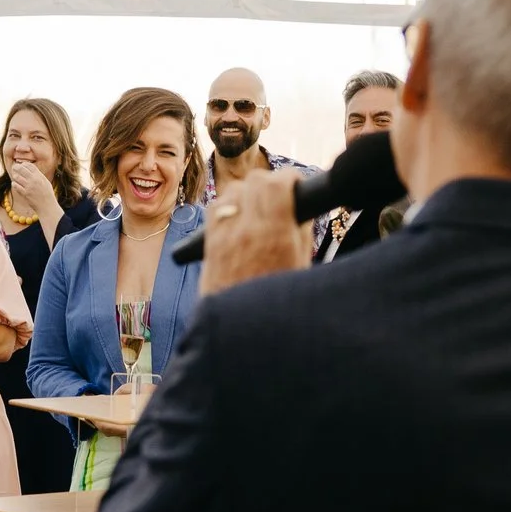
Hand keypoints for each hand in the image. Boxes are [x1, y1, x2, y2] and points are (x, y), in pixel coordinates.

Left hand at [8, 159, 60, 224]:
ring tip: (15, 176)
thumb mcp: (45, 182)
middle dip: (16, 167)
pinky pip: (16, 186)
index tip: (21, 165)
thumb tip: (31, 169)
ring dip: (15, 176)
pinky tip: (14, 184)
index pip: (29, 166)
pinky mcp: (25, 194)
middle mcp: (34, 180)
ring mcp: (29, 187)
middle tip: (14, 167)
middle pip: (22, 169)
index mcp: (39, 176)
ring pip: (17, 177)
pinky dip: (14, 184)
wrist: (47, 206)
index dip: (24, 164)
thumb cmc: (47, 194)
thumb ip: (38, 175)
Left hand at [198, 172, 308, 295]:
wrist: (239, 332)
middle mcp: (246, 229)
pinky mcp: (209, 244)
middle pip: (254, 181)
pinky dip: (227, 206)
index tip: (295, 185)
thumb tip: (299, 206)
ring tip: (258, 209)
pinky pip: (214, 208)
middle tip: (279, 197)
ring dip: (246, 192)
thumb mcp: (301, 265)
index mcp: (275, 234)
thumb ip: (300, 230)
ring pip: (232, 190)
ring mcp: (224, 235)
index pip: (278, 182)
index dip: (289, 178)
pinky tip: (237, 219)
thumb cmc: (277, 302)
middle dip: (269, 183)